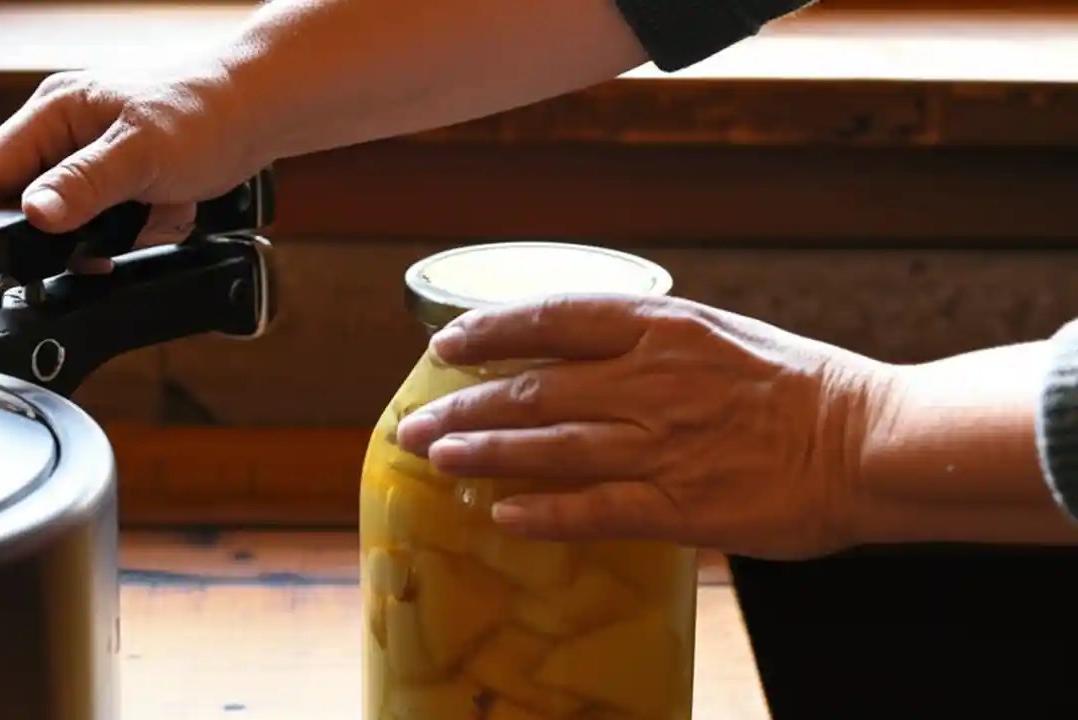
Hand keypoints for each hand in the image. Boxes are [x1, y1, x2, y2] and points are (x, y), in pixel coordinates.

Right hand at [0, 60, 263, 271]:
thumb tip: (33, 214)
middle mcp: (68, 134)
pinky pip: (117, 226)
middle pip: (32, 203)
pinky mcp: (129, 182)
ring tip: (153, 214)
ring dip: (114, 234)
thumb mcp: (138, 154)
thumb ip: (84, 185)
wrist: (263, 113)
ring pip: (79, 223)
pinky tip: (170, 212)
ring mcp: (99, 160)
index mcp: (55, 113)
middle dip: (64, 234)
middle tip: (92, 248)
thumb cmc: (204, 114)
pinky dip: (144, 229)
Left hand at [394, 294, 895, 558]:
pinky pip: (594, 509)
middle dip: (464, 406)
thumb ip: (648, 345)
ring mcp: (662, 443)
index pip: (551, 318)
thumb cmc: (797, 386)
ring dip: (484, 453)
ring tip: (436, 459)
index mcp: (662, 327)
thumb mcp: (717, 336)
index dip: (489, 331)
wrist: (867, 439)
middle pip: (533, 389)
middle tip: (415, 422)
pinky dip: (543, 512)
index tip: (445, 345)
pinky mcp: (681, 504)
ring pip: (548, 447)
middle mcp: (650, 379)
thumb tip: (582, 358)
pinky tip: (502, 515)